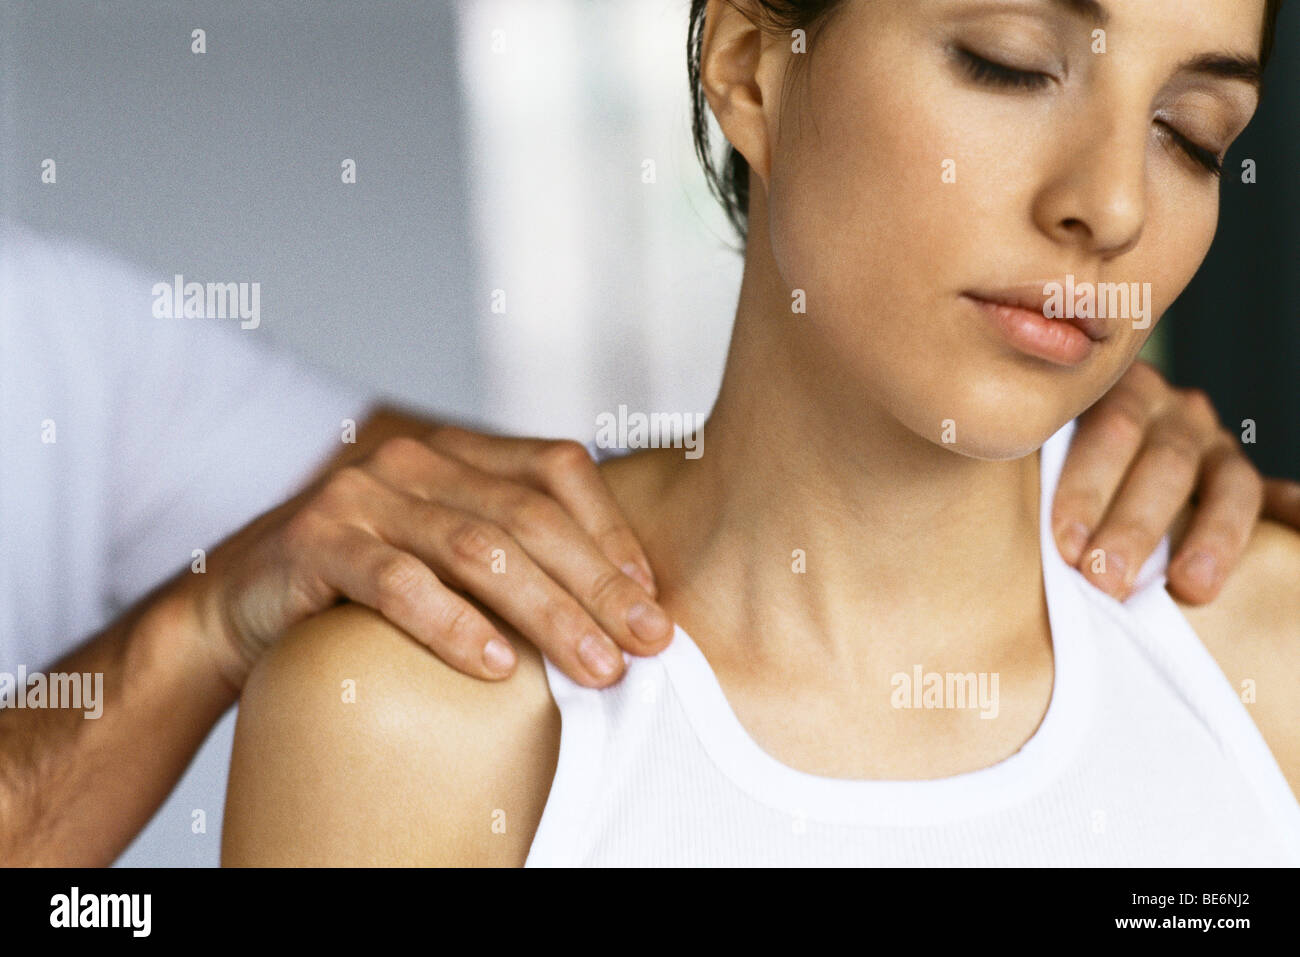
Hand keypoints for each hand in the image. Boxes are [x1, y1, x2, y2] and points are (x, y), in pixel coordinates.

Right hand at [182, 414, 672, 690]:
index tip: (652, 598)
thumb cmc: (364, 585)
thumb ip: (512, 551)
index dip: (612, 532)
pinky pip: (399, 583)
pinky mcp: (319, 538)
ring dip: (547, 613)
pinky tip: (497, 666)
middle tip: (646, 644)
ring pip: (478, 549)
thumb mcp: (443, 552)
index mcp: (457, 451)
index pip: (557, 469)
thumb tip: (620, 602)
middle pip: (529, 516)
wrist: (243, 602)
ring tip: (595, 666)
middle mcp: (414, 458)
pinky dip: (454, 626)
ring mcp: (363, 492)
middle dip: (597, 585)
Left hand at [1051, 361, 1299, 602]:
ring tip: (1189, 589)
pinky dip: (1289, 514)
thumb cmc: (1055, 472)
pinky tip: (1291, 525)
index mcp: (1117, 393)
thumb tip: (1007, 525)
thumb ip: (1035, 472)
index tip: (1066, 547)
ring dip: (1209, 539)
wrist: (1108, 461)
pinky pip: (1276, 499)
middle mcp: (1171, 410)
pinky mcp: (1247, 479)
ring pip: (1227, 486)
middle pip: (1163, 463)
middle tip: (1105, 581)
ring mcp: (1215, 443)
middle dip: (1134, 527)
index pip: (1107, 432)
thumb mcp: (1045, 457)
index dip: (1086, 490)